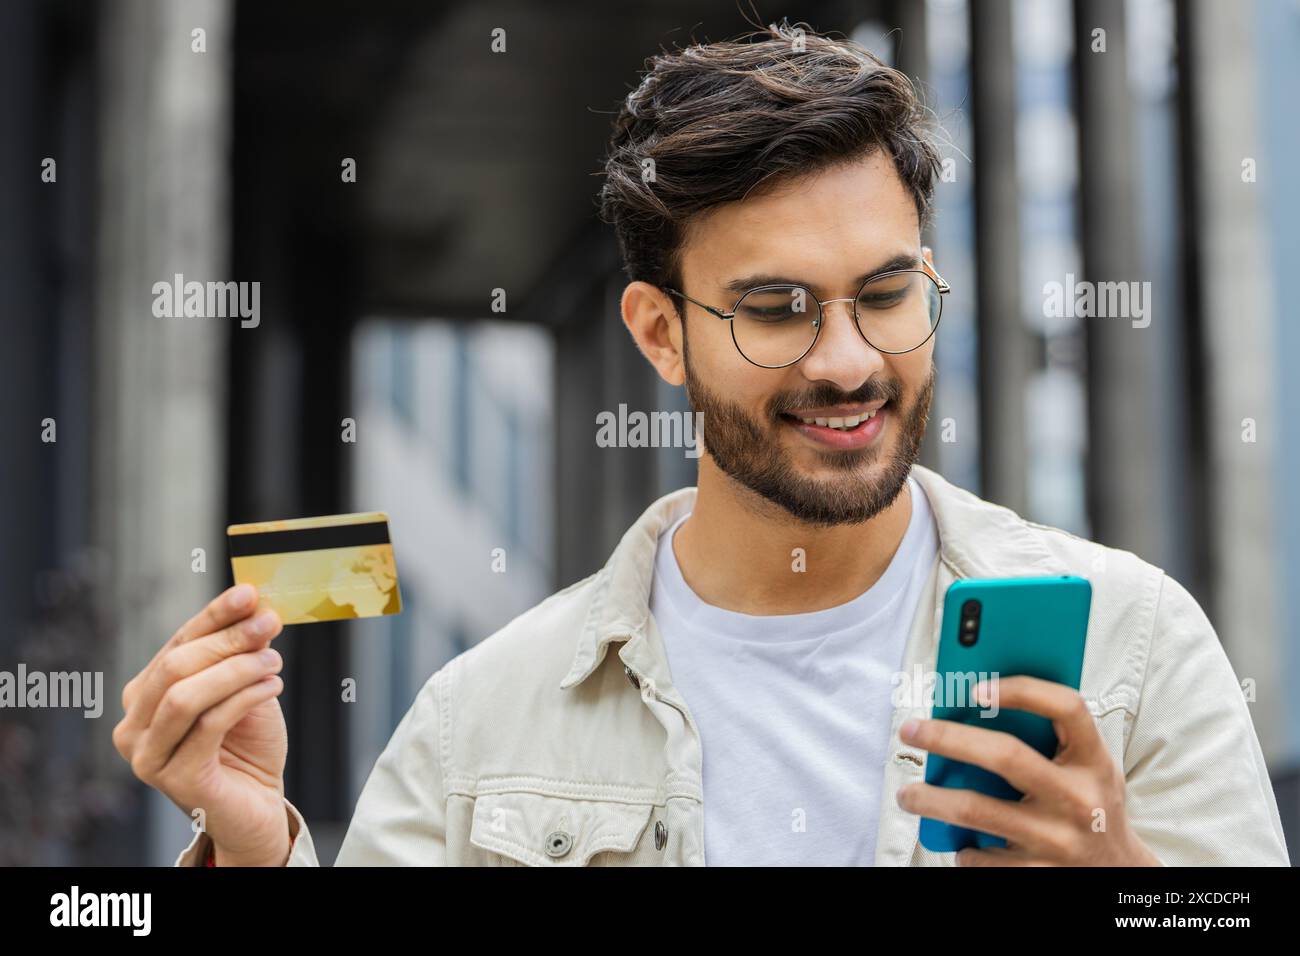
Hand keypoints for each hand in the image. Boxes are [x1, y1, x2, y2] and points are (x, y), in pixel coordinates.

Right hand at [113, 584, 291, 865]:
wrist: (257, 803)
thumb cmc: (247, 744)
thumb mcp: (244, 687)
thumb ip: (241, 652)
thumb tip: (255, 606)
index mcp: (144, 696)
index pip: (177, 643)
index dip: (213, 616)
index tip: (249, 593)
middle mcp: (134, 726)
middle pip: (175, 666)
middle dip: (226, 640)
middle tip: (269, 623)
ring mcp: (148, 756)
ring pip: (186, 695)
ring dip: (235, 670)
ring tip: (274, 662)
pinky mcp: (175, 779)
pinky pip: (209, 725)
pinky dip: (244, 699)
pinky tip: (272, 686)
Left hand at [895, 675, 1160, 865]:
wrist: (1118, 873)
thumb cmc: (1089, 804)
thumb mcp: (1086, 767)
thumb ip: (1049, 738)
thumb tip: (973, 706)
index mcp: (1094, 760)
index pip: (1066, 708)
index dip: (1023, 690)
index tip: (976, 687)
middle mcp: (1079, 798)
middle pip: (1005, 755)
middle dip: (947, 738)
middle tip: (910, 730)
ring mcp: (1058, 839)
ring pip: (976, 810)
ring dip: (930, 800)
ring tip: (907, 794)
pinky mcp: (1038, 873)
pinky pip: (981, 858)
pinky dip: (962, 849)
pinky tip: (958, 841)